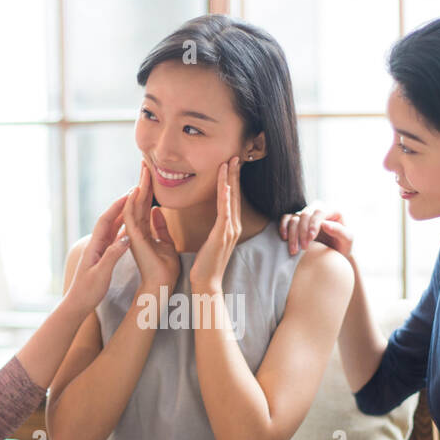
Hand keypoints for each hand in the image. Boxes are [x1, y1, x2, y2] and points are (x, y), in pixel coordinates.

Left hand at [65, 193, 131, 312]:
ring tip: (136, 205)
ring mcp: (99, 250)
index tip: (129, 195)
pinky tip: (132, 228)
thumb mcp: (101, 273)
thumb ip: (113, 255)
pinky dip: (124, 230)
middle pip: (110, 220)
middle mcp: (96, 244)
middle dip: (122, 206)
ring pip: (113, 228)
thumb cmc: (87, 291)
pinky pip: (115, 239)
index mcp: (94, 246)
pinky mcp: (103, 256)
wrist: (78, 304)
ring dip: (124, 216)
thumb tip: (127, 238)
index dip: (117, 206)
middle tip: (135, 194)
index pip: (106, 220)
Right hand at [123, 162, 180, 291]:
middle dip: (142, 181)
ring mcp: (133, 234)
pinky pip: (130, 217)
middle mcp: (137, 230)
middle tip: (145, 161)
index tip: (151, 171)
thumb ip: (161, 228)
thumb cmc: (164, 269)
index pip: (145, 204)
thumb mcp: (166, 244)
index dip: (148, 187)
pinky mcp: (133, 239)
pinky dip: (132, 203)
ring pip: (133, 204)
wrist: (162, 286)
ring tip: (142, 168)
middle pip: (138, 200)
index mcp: (144, 231)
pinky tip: (135, 189)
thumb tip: (158, 211)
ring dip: (138, 186)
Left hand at [189, 157, 241, 293]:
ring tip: (230, 162)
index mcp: (228, 227)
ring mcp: (229, 231)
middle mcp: (233, 226)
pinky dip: (225, 199)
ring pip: (231, 199)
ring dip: (230, 180)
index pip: (231, 198)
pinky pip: (225, 213)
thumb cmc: (205, 265)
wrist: (206, 283)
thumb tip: (210, 219)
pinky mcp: (222, 236)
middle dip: (234, 174)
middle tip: (234, 156)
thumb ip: (213, 229)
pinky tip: (225, 186)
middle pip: (234, 194)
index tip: (229, 164)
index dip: (231, 180)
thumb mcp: (209, 242)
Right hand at [279, 200, 353, 258]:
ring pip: (294, 218)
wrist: (336, 254)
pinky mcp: (298, 222)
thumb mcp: (348, 240)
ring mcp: (307, 216)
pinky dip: (283, 227)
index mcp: (332, 211)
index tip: (311, 238)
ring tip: (294, 250)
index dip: (313, 224)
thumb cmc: (343, 246)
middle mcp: (318, 210)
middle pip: (305, 214)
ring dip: (292, 234)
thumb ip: (340, 231)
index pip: (319, 212)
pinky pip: (286, 219)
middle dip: (302, 231)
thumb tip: (325, 224)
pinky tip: (285, 238)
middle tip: (304, 248)